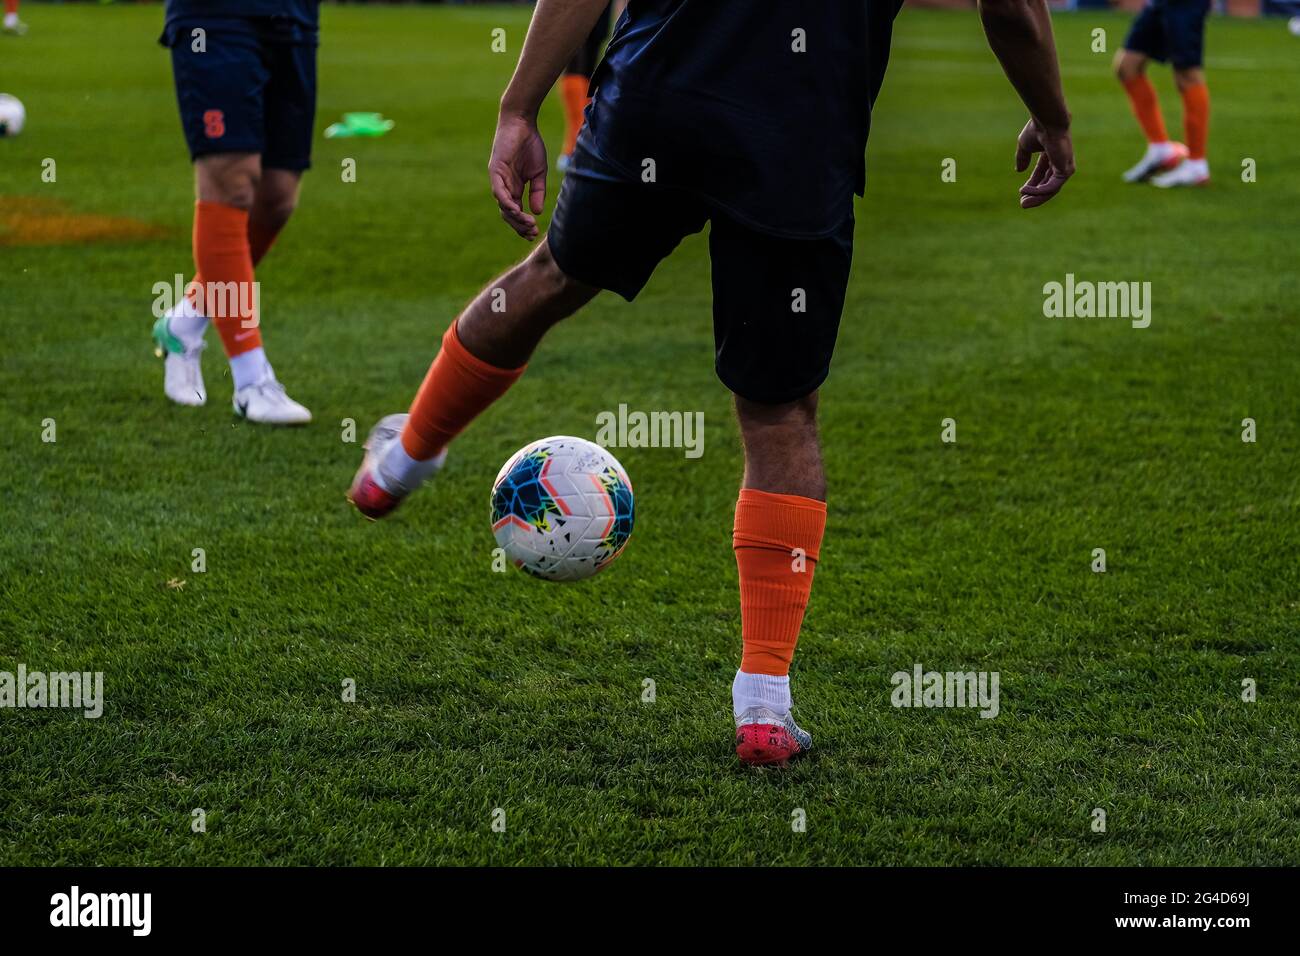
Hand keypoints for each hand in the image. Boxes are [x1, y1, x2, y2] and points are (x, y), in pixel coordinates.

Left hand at [489, 111, 547, 238]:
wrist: (522, 122)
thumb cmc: (530, 145)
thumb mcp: (538, 173)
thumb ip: (537, 192)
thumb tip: (537, 212)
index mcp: (514, 188)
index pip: (516, 212)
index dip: (524, 224)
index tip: (535, 232)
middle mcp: (504, 186)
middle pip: (508, 214)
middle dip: (519, 225)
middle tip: (532, 233)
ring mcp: (498, 180)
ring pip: (503, 206)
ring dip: (515, 217)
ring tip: (528, 224)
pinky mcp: (495, 170)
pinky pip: (499, 191)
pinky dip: (507, 202)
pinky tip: (516, 210)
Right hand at [1014, 118, 1073, 208]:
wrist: (1047, 122)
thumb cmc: (1037, 129)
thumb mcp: (1025, 145)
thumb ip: (1023, 158)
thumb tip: (1019, 171)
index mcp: (1052, 155)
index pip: (1042, 175)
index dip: (1032, 184)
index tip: (1021, 192)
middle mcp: (1061, 162)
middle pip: (1048, 185)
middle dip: (1035, 195)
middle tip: (1023, 203)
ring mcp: (1065, 168)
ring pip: (1051, 189)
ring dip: (1036, 198)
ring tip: (1023, 203)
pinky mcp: (1065, 171)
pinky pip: (1051, 187)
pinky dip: (1038, 191)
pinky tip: (1025, 190)